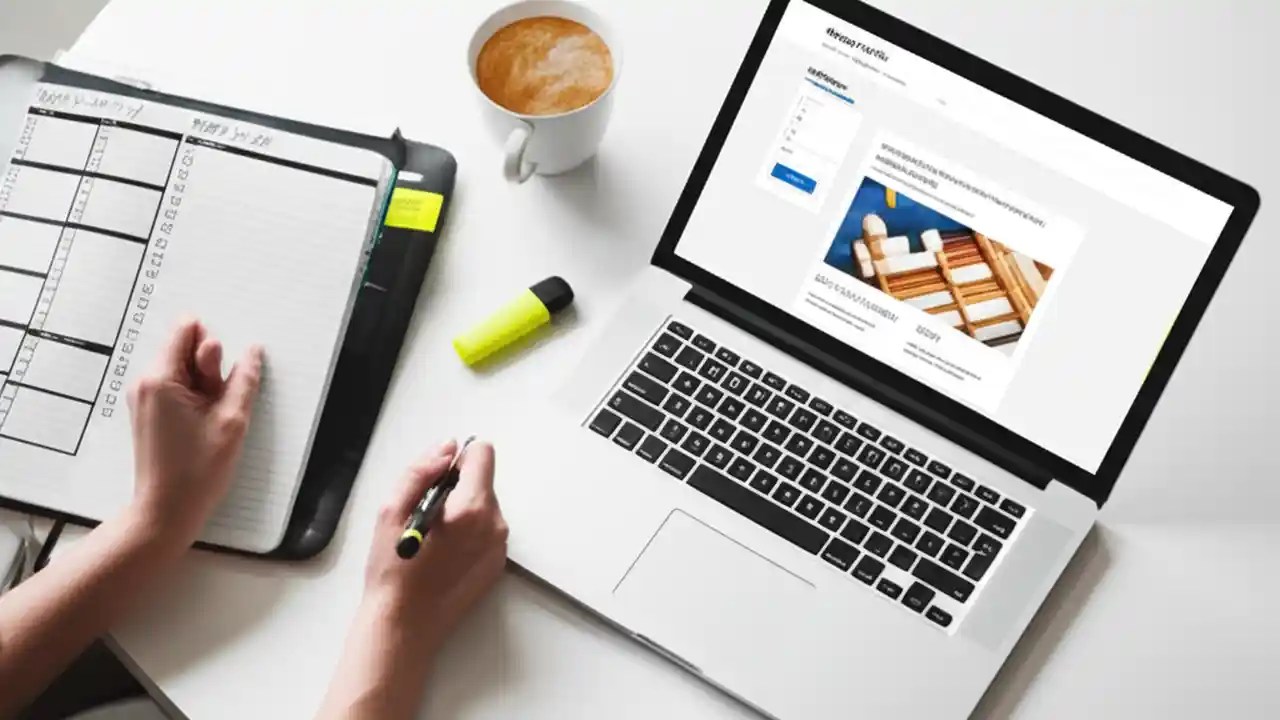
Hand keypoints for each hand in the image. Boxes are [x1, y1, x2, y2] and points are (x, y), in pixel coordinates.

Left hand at [128, 318, 263, 544]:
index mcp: (160, 378)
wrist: (166, 510)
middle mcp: (146, 382)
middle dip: (211, 369)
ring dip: (206, 387)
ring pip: (185, 370)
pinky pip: (178, 388)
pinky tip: (205, 424)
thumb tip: (253, 352)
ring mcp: (145, 397)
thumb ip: (243, 378)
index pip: (186, 328)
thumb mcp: (232, 420)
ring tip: (212, 419)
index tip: (219, 377)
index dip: (212, 347)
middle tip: (217, 404)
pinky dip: (197, 399)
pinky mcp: (150, 411)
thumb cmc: (196, 471)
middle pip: (186, 348)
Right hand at [363, 439, 507, 652]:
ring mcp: (499, 548)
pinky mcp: (497, 566)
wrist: (404, 626)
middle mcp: (495, 525)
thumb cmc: (394, 572)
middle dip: (457, 489)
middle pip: (483, 483)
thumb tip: (447, 449)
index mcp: (472, 508)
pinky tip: (444, 555)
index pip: (483, 454)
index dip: (458, 461)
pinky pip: (487, 533)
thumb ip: (421, 471)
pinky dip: (469, 535)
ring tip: (433, 540)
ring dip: (462, 513)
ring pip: (485, 508)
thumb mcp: (392, 511)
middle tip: (427, 518)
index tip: (438, 481)